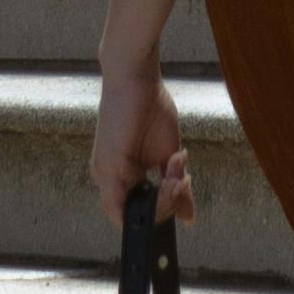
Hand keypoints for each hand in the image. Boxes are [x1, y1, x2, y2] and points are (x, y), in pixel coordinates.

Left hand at [89, 63, 192, 224]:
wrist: (136, 77)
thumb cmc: (150, 107)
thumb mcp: (170, 154)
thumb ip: (176, 187)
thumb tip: (189, 217)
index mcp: (122, 176)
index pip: (139, 211)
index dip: (163, 210)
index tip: (184, 191)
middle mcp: (109, 179)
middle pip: (136, 217)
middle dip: (167, 205)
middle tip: (184, 180)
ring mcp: (104, 176)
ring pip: (130, 215)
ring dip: (162, 202)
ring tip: (177, 175)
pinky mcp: (107, 169)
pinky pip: (121, 206)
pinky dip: (151, 200)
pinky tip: (170, 180)